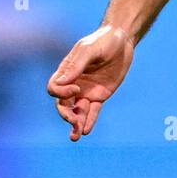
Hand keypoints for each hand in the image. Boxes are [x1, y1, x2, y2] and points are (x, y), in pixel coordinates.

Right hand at [47, 25, 134, 140]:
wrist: (122, 41)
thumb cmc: (103, 41)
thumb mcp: (89, 50)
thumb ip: (76, 65)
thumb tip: (62, 83)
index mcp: (67, 71)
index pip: (54, 88)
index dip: (61, 93)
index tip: (77, 88)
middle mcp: (74, 83)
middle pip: (63, 104)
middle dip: (66, 115)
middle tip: (73, 121)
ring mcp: (86, 91)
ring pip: (77, 111)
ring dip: (75, 124)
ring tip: (76, 136)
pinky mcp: (100, 96)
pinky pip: (93, 111)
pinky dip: (89, 121)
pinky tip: (87, 130)